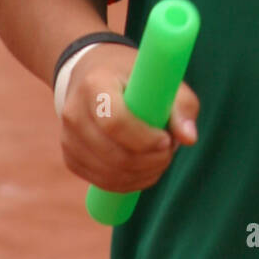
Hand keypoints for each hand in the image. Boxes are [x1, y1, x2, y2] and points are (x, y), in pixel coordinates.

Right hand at [60, 45, 199, 192]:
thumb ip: (181, 105)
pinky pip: (101, 182)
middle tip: (169, 151)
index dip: (144, 139)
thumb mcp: (161, 78)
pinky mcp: (71, 158)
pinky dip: (128, 183)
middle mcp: (75, 112)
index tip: (167, 140)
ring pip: (109, 174)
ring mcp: (68, 137)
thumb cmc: (134, 77)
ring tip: (160, 158)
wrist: (93, 75)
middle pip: (113, 154)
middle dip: (149, 161)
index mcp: (96, 85)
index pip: (115, 122)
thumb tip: (189, 138)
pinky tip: (144, 170)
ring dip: (142, 174)